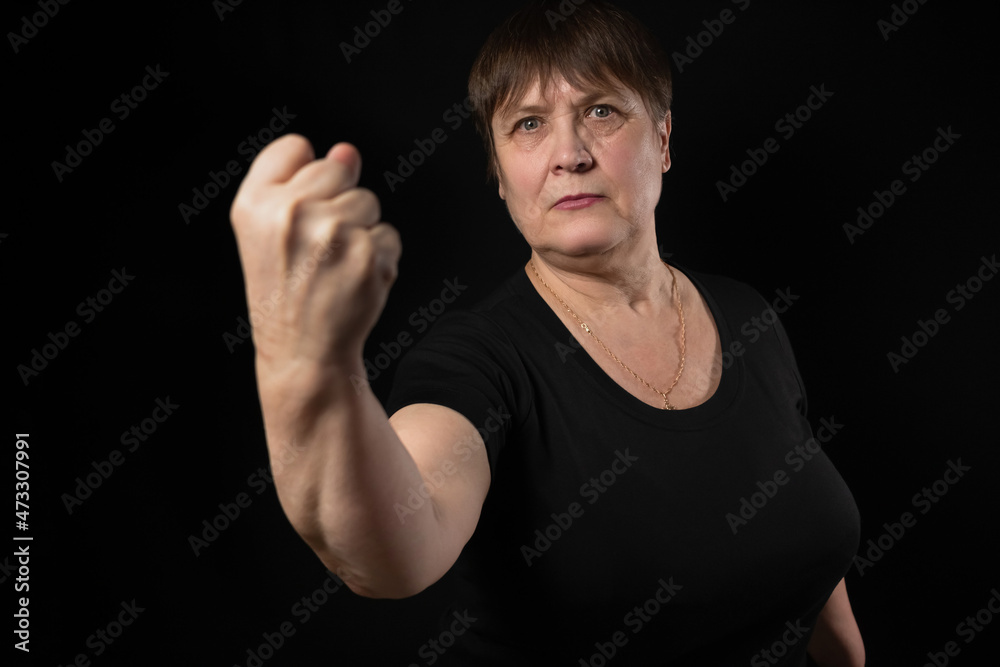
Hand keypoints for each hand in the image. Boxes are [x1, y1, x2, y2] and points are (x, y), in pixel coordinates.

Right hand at [229, 135, 400, 379]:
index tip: (298, 212)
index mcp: (254, 203)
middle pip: (337, 168)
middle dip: (335, 201)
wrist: (304, 352)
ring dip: (360, 230)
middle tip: (316, 247)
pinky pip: (388, 233)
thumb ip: (302, 183)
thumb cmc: (285, 291)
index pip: (294, 146)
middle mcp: (290, 212)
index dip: (304, 176)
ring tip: (335, 265)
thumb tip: (347, 151)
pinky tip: (354, 280)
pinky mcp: (368, 254)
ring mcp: (332, 232)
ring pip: (367, 200)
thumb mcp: (270, 233)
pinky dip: (380, 257)